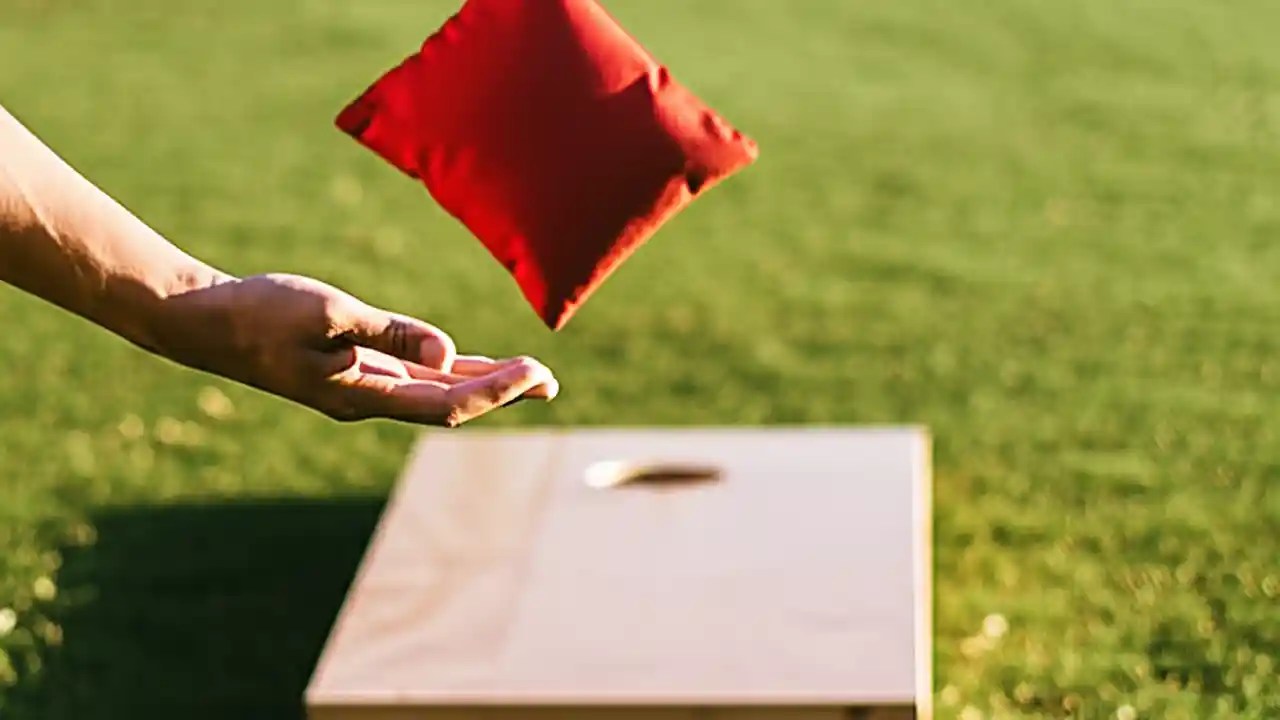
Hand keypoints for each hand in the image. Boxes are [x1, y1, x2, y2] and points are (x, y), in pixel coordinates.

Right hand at [152, 273, 557, 425]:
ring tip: (528, 376)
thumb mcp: (329, 313)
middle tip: (552, 383)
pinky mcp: (351, 370)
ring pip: (434, 390)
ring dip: (481, 382)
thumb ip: (390, 332)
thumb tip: (446, 351)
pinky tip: (468, 362)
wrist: (202, 321)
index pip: (447, 404)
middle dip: (503, 392)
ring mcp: (360, 387)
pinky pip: (412, 376)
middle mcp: (368, 400)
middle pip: (450, 404)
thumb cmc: (259, 311)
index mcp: (362, 394)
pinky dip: (446, 369)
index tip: (536, 372)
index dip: (496, 392)